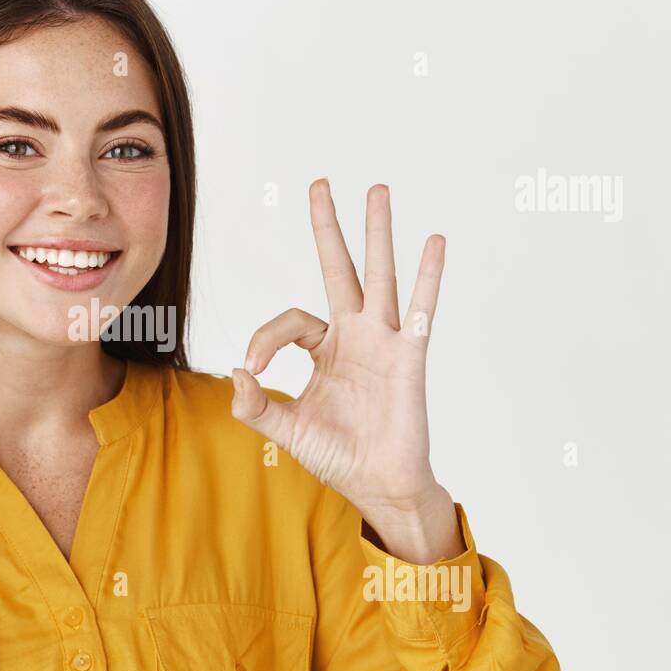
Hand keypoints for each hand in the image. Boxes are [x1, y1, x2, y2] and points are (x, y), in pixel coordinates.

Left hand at [229, 180, 460, 563]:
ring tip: (377, 190)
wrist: (378, 486)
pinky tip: (434, 242)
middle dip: (329, 227)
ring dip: (378, 233)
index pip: (291, 321)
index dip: (266, 339)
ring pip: (378, 276)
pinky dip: (428, 277)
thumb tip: (236, 374)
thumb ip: (255, 406)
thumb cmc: (338, 456)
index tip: (255, 371)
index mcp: (325, 349)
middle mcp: (355, 335)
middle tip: (320, 183)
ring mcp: (384, 342)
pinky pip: (420, 311)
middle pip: (339, 269)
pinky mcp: (408, 358)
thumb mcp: (286, 430)